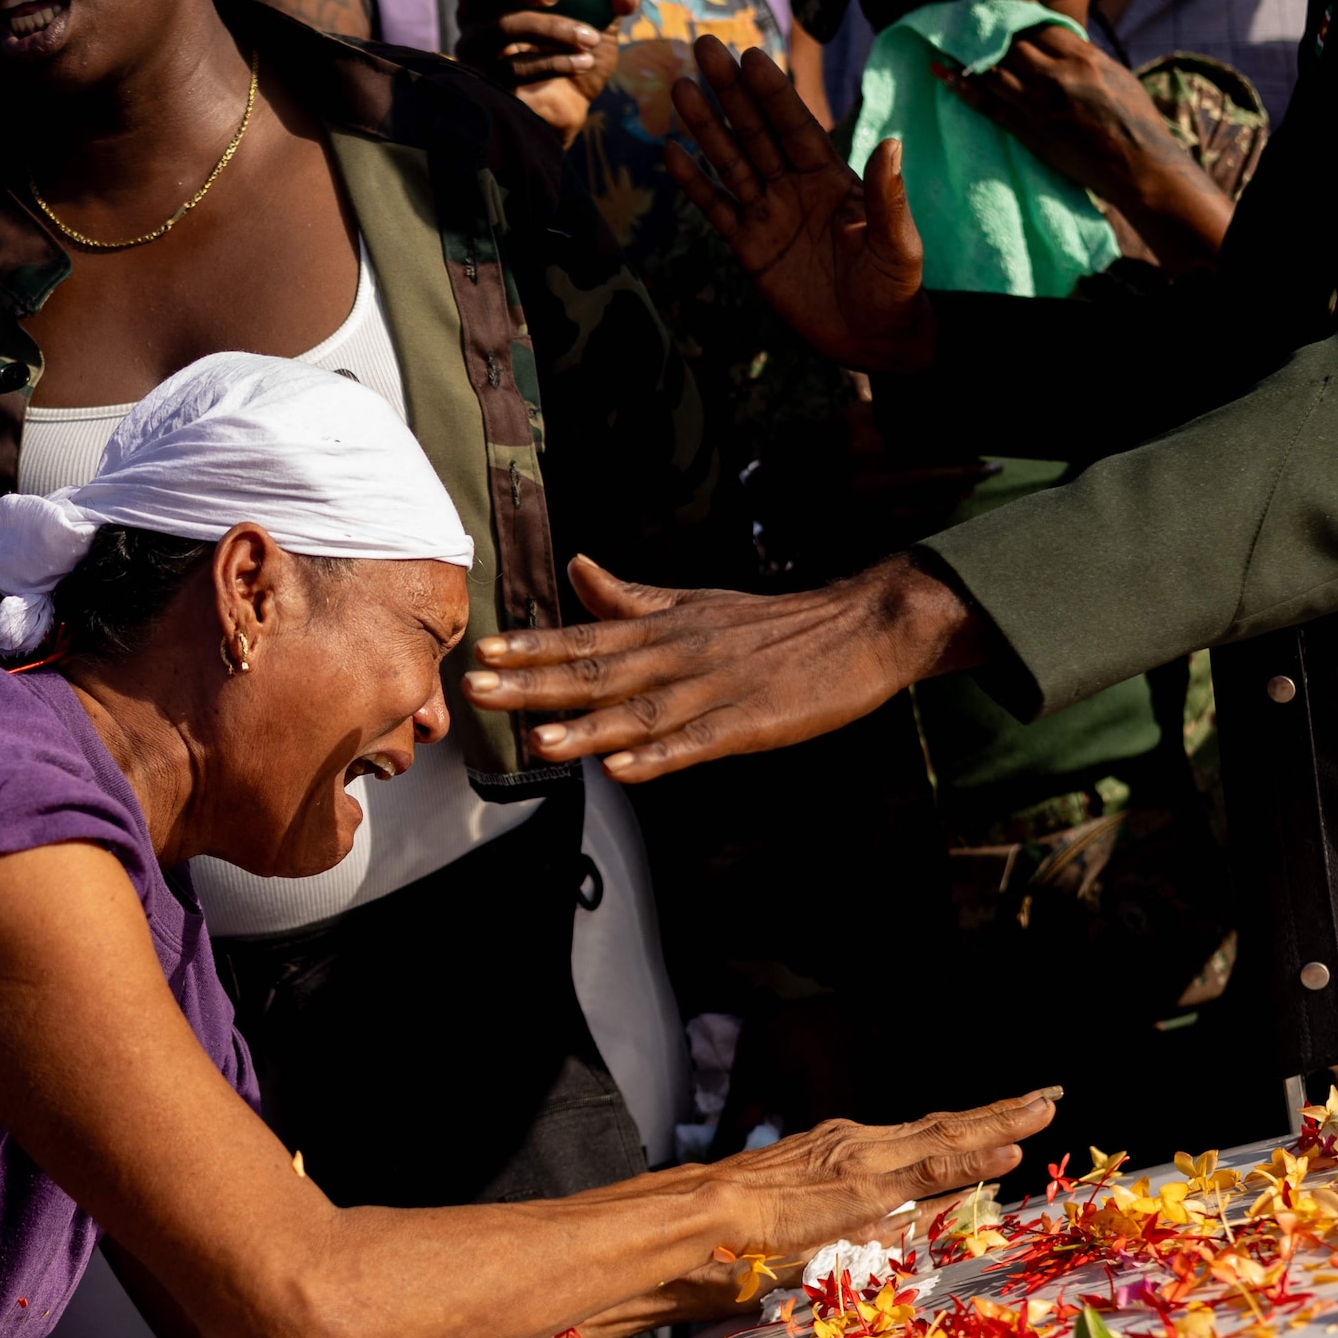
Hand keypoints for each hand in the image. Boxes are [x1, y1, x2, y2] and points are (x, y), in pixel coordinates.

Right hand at [455, 0, 643, 145]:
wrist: (572, 104)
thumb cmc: (579, 45)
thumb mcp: (607, 12)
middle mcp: (477, 14)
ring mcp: (476, 50)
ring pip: (500, 28)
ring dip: (551, 29)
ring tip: (591, 38)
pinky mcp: (487, 85)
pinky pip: (513, 68)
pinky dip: (554, 62)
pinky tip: (584, 61)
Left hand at [460, 553, 990, 780]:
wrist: (859, 627)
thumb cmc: (768, 623)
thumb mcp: (692, 604)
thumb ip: (629, 597)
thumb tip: (574, 567)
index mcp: (662, 629)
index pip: (586, 636)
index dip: (533, 646)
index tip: (482, 651)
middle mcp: (678, 655)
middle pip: (598, 672)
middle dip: (535, 683)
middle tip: (478, 690)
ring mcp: (714, 690)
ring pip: (640, 712)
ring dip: (588, 728)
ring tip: (537, 743)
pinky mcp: (750, 723)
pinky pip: (697, 743)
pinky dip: (659, 758)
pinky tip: (622, 771)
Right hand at [664, 35, 934, 373]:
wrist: (872, 338)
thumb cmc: (894, 288)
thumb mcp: (897, 245)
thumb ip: (888, 199)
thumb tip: (892, 144)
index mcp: (831, 178)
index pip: (797, 126)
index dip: (774, 94)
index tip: (751, 57)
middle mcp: (795, 187)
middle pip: (757, 132)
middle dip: (731, 93)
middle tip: (705, 49)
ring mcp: (769, 214)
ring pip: (731, 163)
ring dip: (706, 128)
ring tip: (681, 91)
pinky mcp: (750, 247)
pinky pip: (717, 209)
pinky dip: (695, 184)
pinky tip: (671, 154)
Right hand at [715, 1092, 1058, 1257]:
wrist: (698, 1219)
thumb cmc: (735, 1235)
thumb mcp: (804, 1229)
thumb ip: (854, 1233)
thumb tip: (901, 1240)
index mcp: (844, 1154)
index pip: (921, 1140)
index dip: (967, 1132)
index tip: (1007, 1125)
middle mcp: (859, 1146)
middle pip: (942, 1128)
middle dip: (998, 1114)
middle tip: (1045, 1099)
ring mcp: (865, 1164)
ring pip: (945, 1137)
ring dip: (999, 1123)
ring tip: (1042, 1108)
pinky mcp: (865, 1188)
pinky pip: (930, 1169)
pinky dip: (973, 1156)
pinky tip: (1008, 1149)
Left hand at [944, 24, 1230, 271]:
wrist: (1138, 166)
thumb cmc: (1134, 122)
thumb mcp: (1114, 76)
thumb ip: (1083, 59)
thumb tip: (1058, 47)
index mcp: (1083, 57)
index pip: (1039, 27)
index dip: (1017, 20)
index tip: (1002, 18)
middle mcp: (1058, 76)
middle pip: (1012, 45)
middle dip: (990, 36)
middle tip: (969, 30)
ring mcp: (1040, 104)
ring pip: (994, 70)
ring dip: (968, 57)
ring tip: (947, 47)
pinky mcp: (1028, 132)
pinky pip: (987, 104)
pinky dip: (963, 88)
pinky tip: (944, 74)